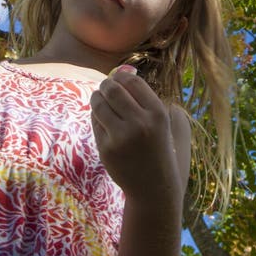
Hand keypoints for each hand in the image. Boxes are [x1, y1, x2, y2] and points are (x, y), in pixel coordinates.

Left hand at [90, 68, 182, 207]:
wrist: (154, 187)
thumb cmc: (156, 147)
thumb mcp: (160, 121)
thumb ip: (142, 95)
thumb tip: (122, 68)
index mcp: (157, 113)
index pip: (132, 81)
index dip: (122, 77)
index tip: (119, 80)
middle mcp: (140, 123)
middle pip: (112, 89)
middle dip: (106, 86)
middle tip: (106, 89)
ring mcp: (121, 137)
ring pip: (99, 103)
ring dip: (97, 98)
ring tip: (101, 101)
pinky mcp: (107, 149)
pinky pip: (95, 122)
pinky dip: (97, 118)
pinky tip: (104, 122)